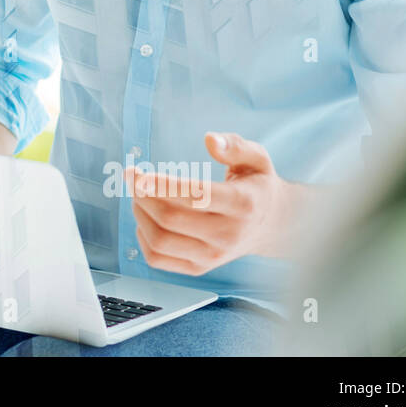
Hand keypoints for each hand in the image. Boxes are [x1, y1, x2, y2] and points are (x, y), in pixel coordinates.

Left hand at [124, 131, 308, 275]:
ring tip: (138, 195)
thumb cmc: (256, 186)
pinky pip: (158, 259)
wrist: (272, 226)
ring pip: (160, 241)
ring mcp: (213, 256)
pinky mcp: (199, 267)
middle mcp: (228, 235)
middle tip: (132, 176)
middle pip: (171, 219)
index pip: (196, 196)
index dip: (162, 185)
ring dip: (139, 214)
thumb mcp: (257, 159)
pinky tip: (145, 218)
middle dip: (142, 195)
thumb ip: (235, 146)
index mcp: (242, 204)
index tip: (138, 173)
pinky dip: (142, 237)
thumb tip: (209, 139)